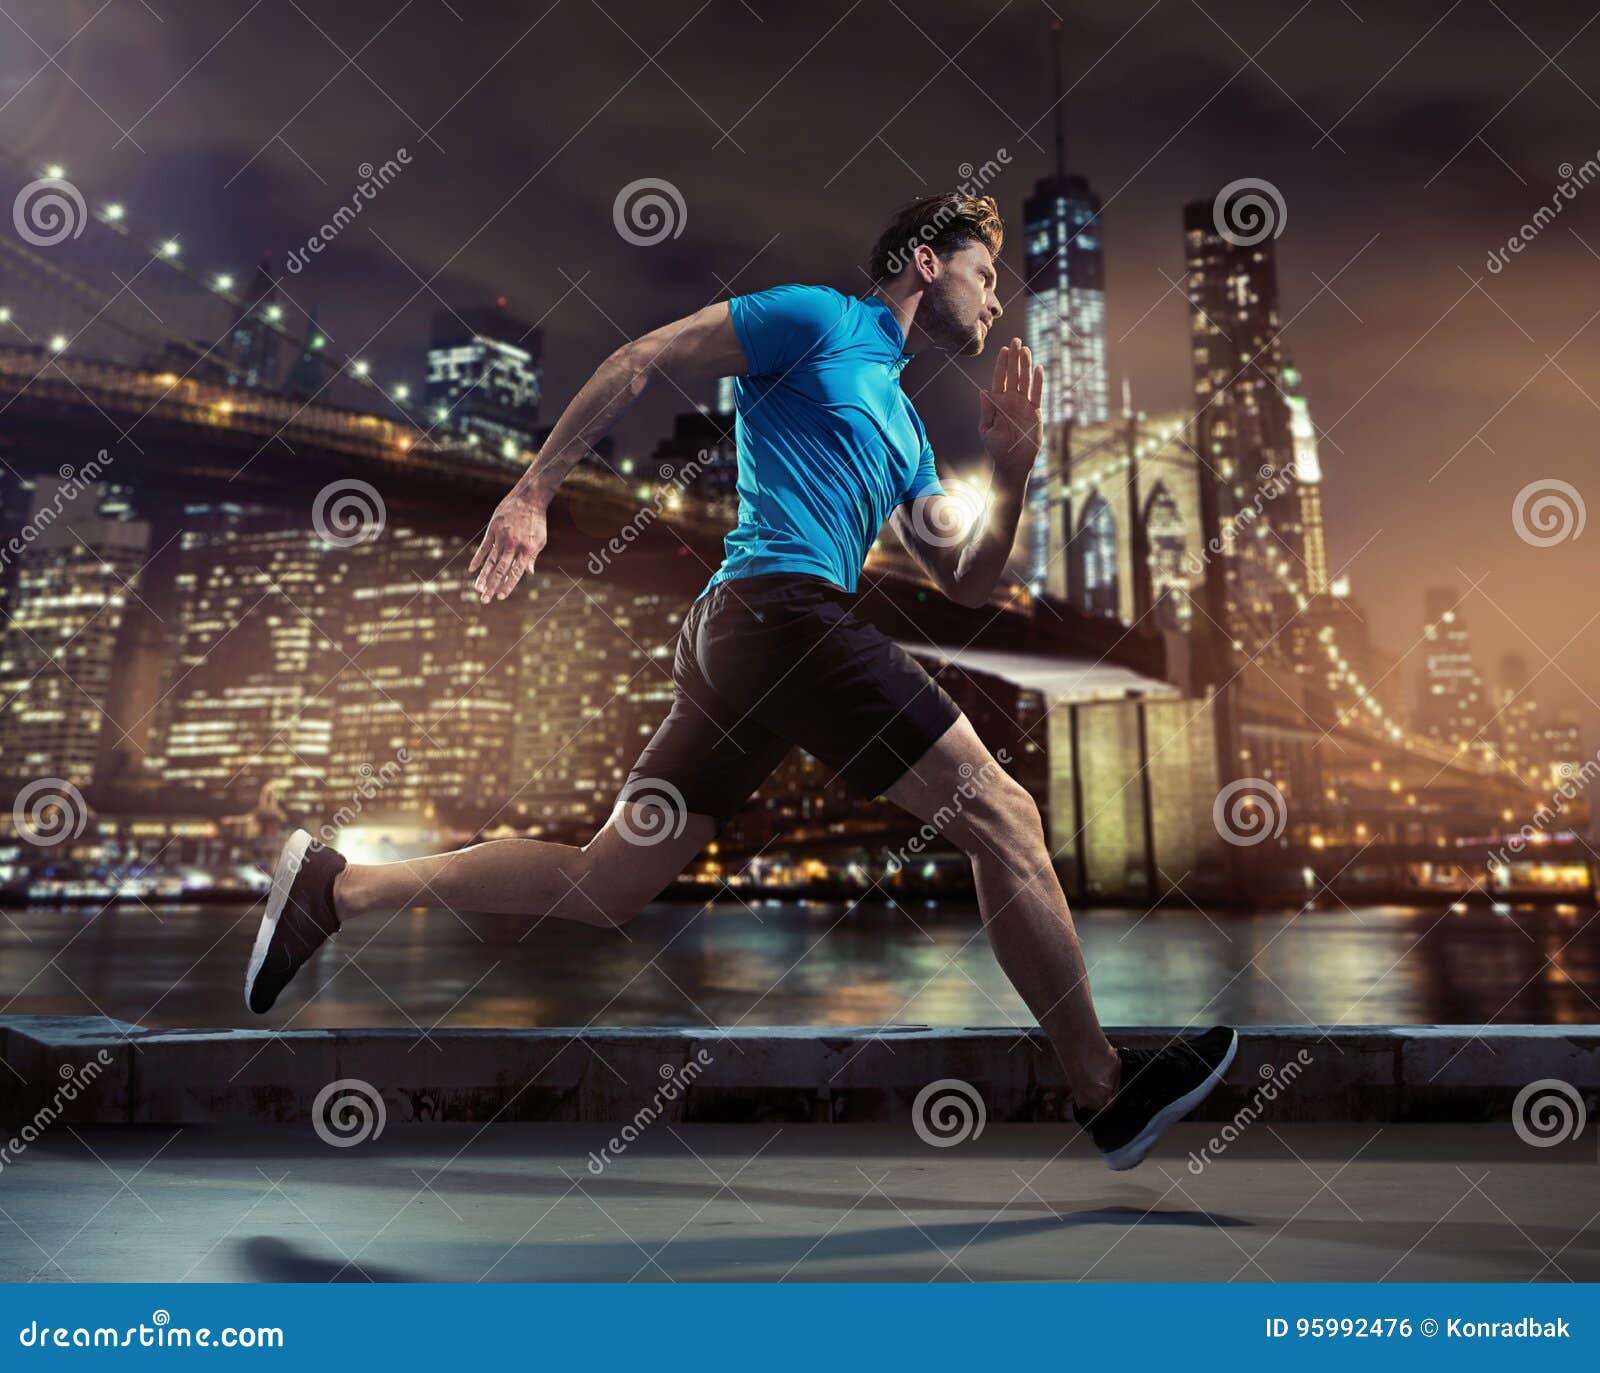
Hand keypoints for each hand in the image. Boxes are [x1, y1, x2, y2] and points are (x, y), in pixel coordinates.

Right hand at [470, 492, 547, 602]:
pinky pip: (484, 547)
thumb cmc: (536, 521)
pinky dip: (478, 558)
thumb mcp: (540, 540)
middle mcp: (513, 545)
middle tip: (485, 599)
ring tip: (478, 589)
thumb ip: (533, 556)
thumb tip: (529, 573)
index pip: (515, 572)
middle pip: (500, 570)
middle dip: (492, 586)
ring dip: (483, 576)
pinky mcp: (493, 529)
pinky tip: (472, 569)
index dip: (507, 585)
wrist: (529, 498)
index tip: (500, 597)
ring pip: (491, 561)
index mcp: (527, 550)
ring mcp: (502, 537)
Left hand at [978, 338, 1043, 479]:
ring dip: (1025, 365)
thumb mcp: (986, 429)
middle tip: (1015, 340)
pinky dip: (1038, 382)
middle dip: (1014, 358)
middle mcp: (1011, 400)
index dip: (1001, 364)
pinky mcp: (1035, 411)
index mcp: (998, 402)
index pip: (999, 379)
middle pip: (1013, 375)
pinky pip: (1037, 393)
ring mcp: (1024, 404)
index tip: (1003, 350)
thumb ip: (987, 410)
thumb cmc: (996, 447)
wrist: (1012, 462)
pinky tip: (1038, 368)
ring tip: (1025, 349)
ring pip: (1025, 380)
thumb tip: (983, 390)